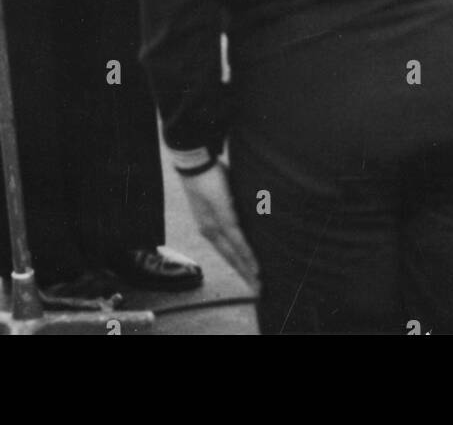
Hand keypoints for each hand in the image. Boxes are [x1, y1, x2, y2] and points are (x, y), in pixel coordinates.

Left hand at [178, 162, 259, 294]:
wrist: (194, 160)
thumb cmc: (208, 172)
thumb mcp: (220, 192)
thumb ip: (231, 204)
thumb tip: (244, 209)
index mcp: (208, 224)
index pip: (225, 249)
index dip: (237, 264)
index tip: (248, 277)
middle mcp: (209, 230)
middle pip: (229, 257)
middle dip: (243, 275)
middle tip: (257, 291)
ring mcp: (215, 225)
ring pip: (234, 254)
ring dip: (247, 271)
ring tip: (258, 286)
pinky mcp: (223, 217)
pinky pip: (237, 241)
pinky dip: (247, 256)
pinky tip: (255, 268)